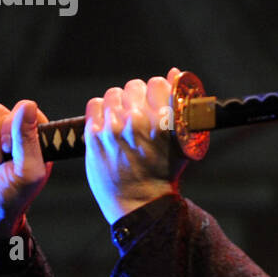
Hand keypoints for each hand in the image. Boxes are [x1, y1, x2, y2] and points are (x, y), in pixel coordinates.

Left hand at [85, 68, 187, 223]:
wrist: (140, 203)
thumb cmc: (165, 172)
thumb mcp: (183, 141)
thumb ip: (180, 106)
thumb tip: (174, 72)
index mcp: (164, 121)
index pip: (157, 82)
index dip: (156, 90)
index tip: (155, 100)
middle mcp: (138, 121)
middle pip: (134, 85)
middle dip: (137, 97)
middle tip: (138, 112)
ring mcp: (114, 128)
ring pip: (113, 93)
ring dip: (118, 103)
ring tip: (122, 119)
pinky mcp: (94, 136)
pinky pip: (94, 105)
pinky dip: (101, 111)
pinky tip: (107, 123)